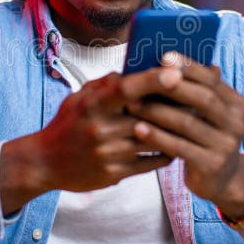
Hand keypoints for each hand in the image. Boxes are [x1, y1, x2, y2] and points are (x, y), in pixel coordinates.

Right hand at [0, 67, 181, 213]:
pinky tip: (175, 144)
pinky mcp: (114, 174)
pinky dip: (165, 152)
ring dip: (175, 130)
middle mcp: (100, 129)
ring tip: (194, 120)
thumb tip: (136, 69)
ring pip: (153, 139)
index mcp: (92, 105)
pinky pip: (150, 162)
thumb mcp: (79, 97)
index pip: (126, 89)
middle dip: (175, 105)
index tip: (176, 72)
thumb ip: (107, 83)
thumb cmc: (66, 124)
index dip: (152, 80)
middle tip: (200, 96)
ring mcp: (108, 154)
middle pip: (147, 115)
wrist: (43, 163)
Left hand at [126, 52, 243, 221]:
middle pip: (203, 99)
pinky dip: (157, 136)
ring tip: (131, 104)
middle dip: (172, 86)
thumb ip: (196, 90)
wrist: (222, 180)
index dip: (189, 67)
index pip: (212, 80)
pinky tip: (138, 129)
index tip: (164, 56)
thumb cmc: (205, 137)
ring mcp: (226, 146)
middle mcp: (236, 123)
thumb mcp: (207, 114)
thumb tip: (170, 59)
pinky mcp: (211, 165)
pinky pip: (180, 147)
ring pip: (187, 123)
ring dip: (157, 111)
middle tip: (145, 77)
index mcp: (236, 104)